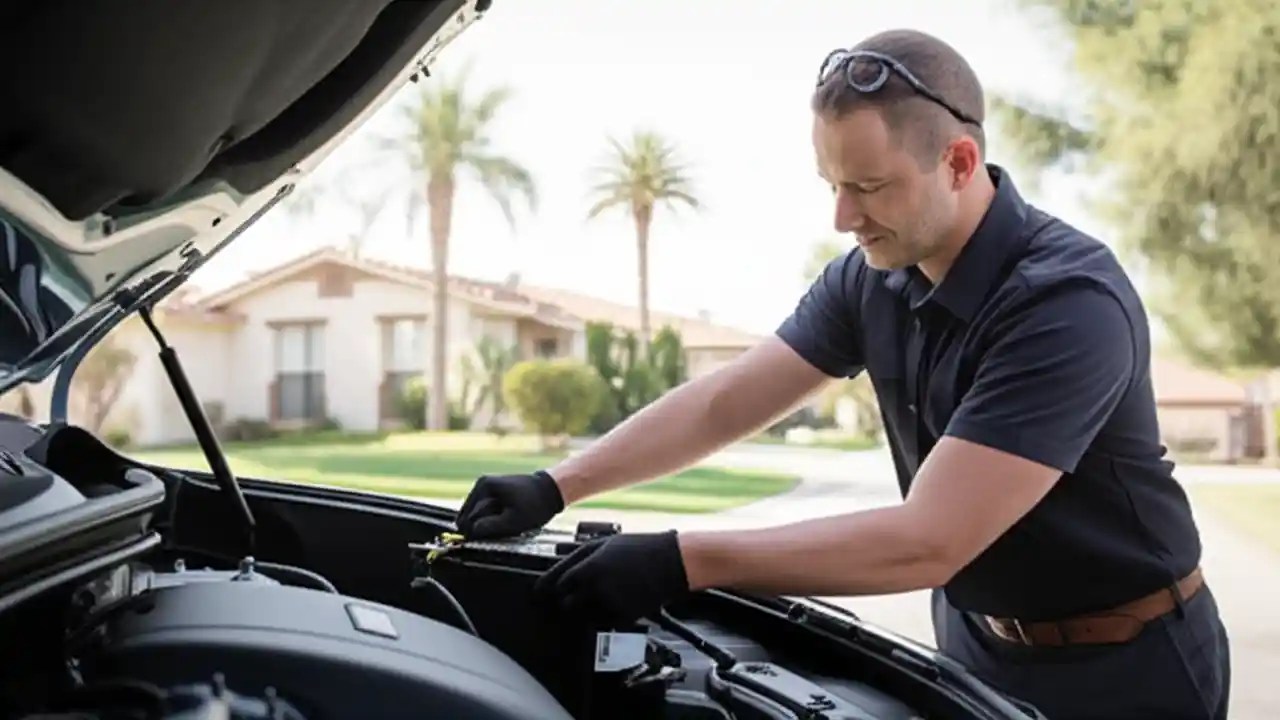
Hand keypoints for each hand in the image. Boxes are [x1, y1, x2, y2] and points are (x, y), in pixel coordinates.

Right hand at [455, 470, 564, 538]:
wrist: (552, 490)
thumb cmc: (535, 505)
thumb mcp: (513, 521)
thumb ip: (489, 527)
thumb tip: (470, 532)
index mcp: (483, 486)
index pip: (466, 519)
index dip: (476, 532)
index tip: (491, 537)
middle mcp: (481, 484)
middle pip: (471, 517)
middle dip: (484, 526)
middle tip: (503, 528)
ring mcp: (486, 488)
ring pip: (478, 517)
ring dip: (489, 524)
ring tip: (507, 522)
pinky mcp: (493, 494)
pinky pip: (486, 513)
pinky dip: (494, 519)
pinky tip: (507, 519)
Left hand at [533, 531, 689, 625]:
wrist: (673, 562)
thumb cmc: (639, 548)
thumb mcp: (606, 543)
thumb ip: (579, 555)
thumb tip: (558, 564)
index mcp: (589, 567)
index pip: (557, 584)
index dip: (546, 589)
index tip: (540, 594)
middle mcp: (595, 587)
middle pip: (566, 604)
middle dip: (566, 601)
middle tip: (568, 597)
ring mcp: (609, 604)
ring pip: (583, 616)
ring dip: (584, 611)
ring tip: (596, 599)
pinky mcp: (624, 617)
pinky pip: (604, 622)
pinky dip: (603, 617)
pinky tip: (613, 603)